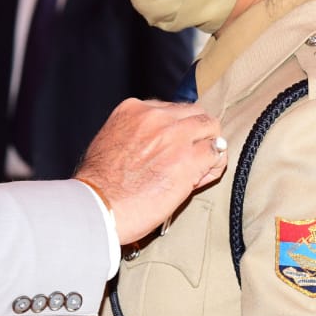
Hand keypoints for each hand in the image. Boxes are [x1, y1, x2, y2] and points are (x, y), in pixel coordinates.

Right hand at [75, 99, 227, 243]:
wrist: (98, 206)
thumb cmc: (98, 184)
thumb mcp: (109, 142)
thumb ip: (135, 134)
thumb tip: (156, 145)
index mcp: (133, 110)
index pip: (172, 109)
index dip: (178, 128)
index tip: (175, 144)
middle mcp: (156, 117)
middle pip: (195, 113)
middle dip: (197, 133)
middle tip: (192, 155)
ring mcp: (174, 136)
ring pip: (211, 128)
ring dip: (208, 146)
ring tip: (198, 166)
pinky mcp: (189, 159)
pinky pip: (217, 154)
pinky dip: (213, 166)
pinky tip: (199, 179)